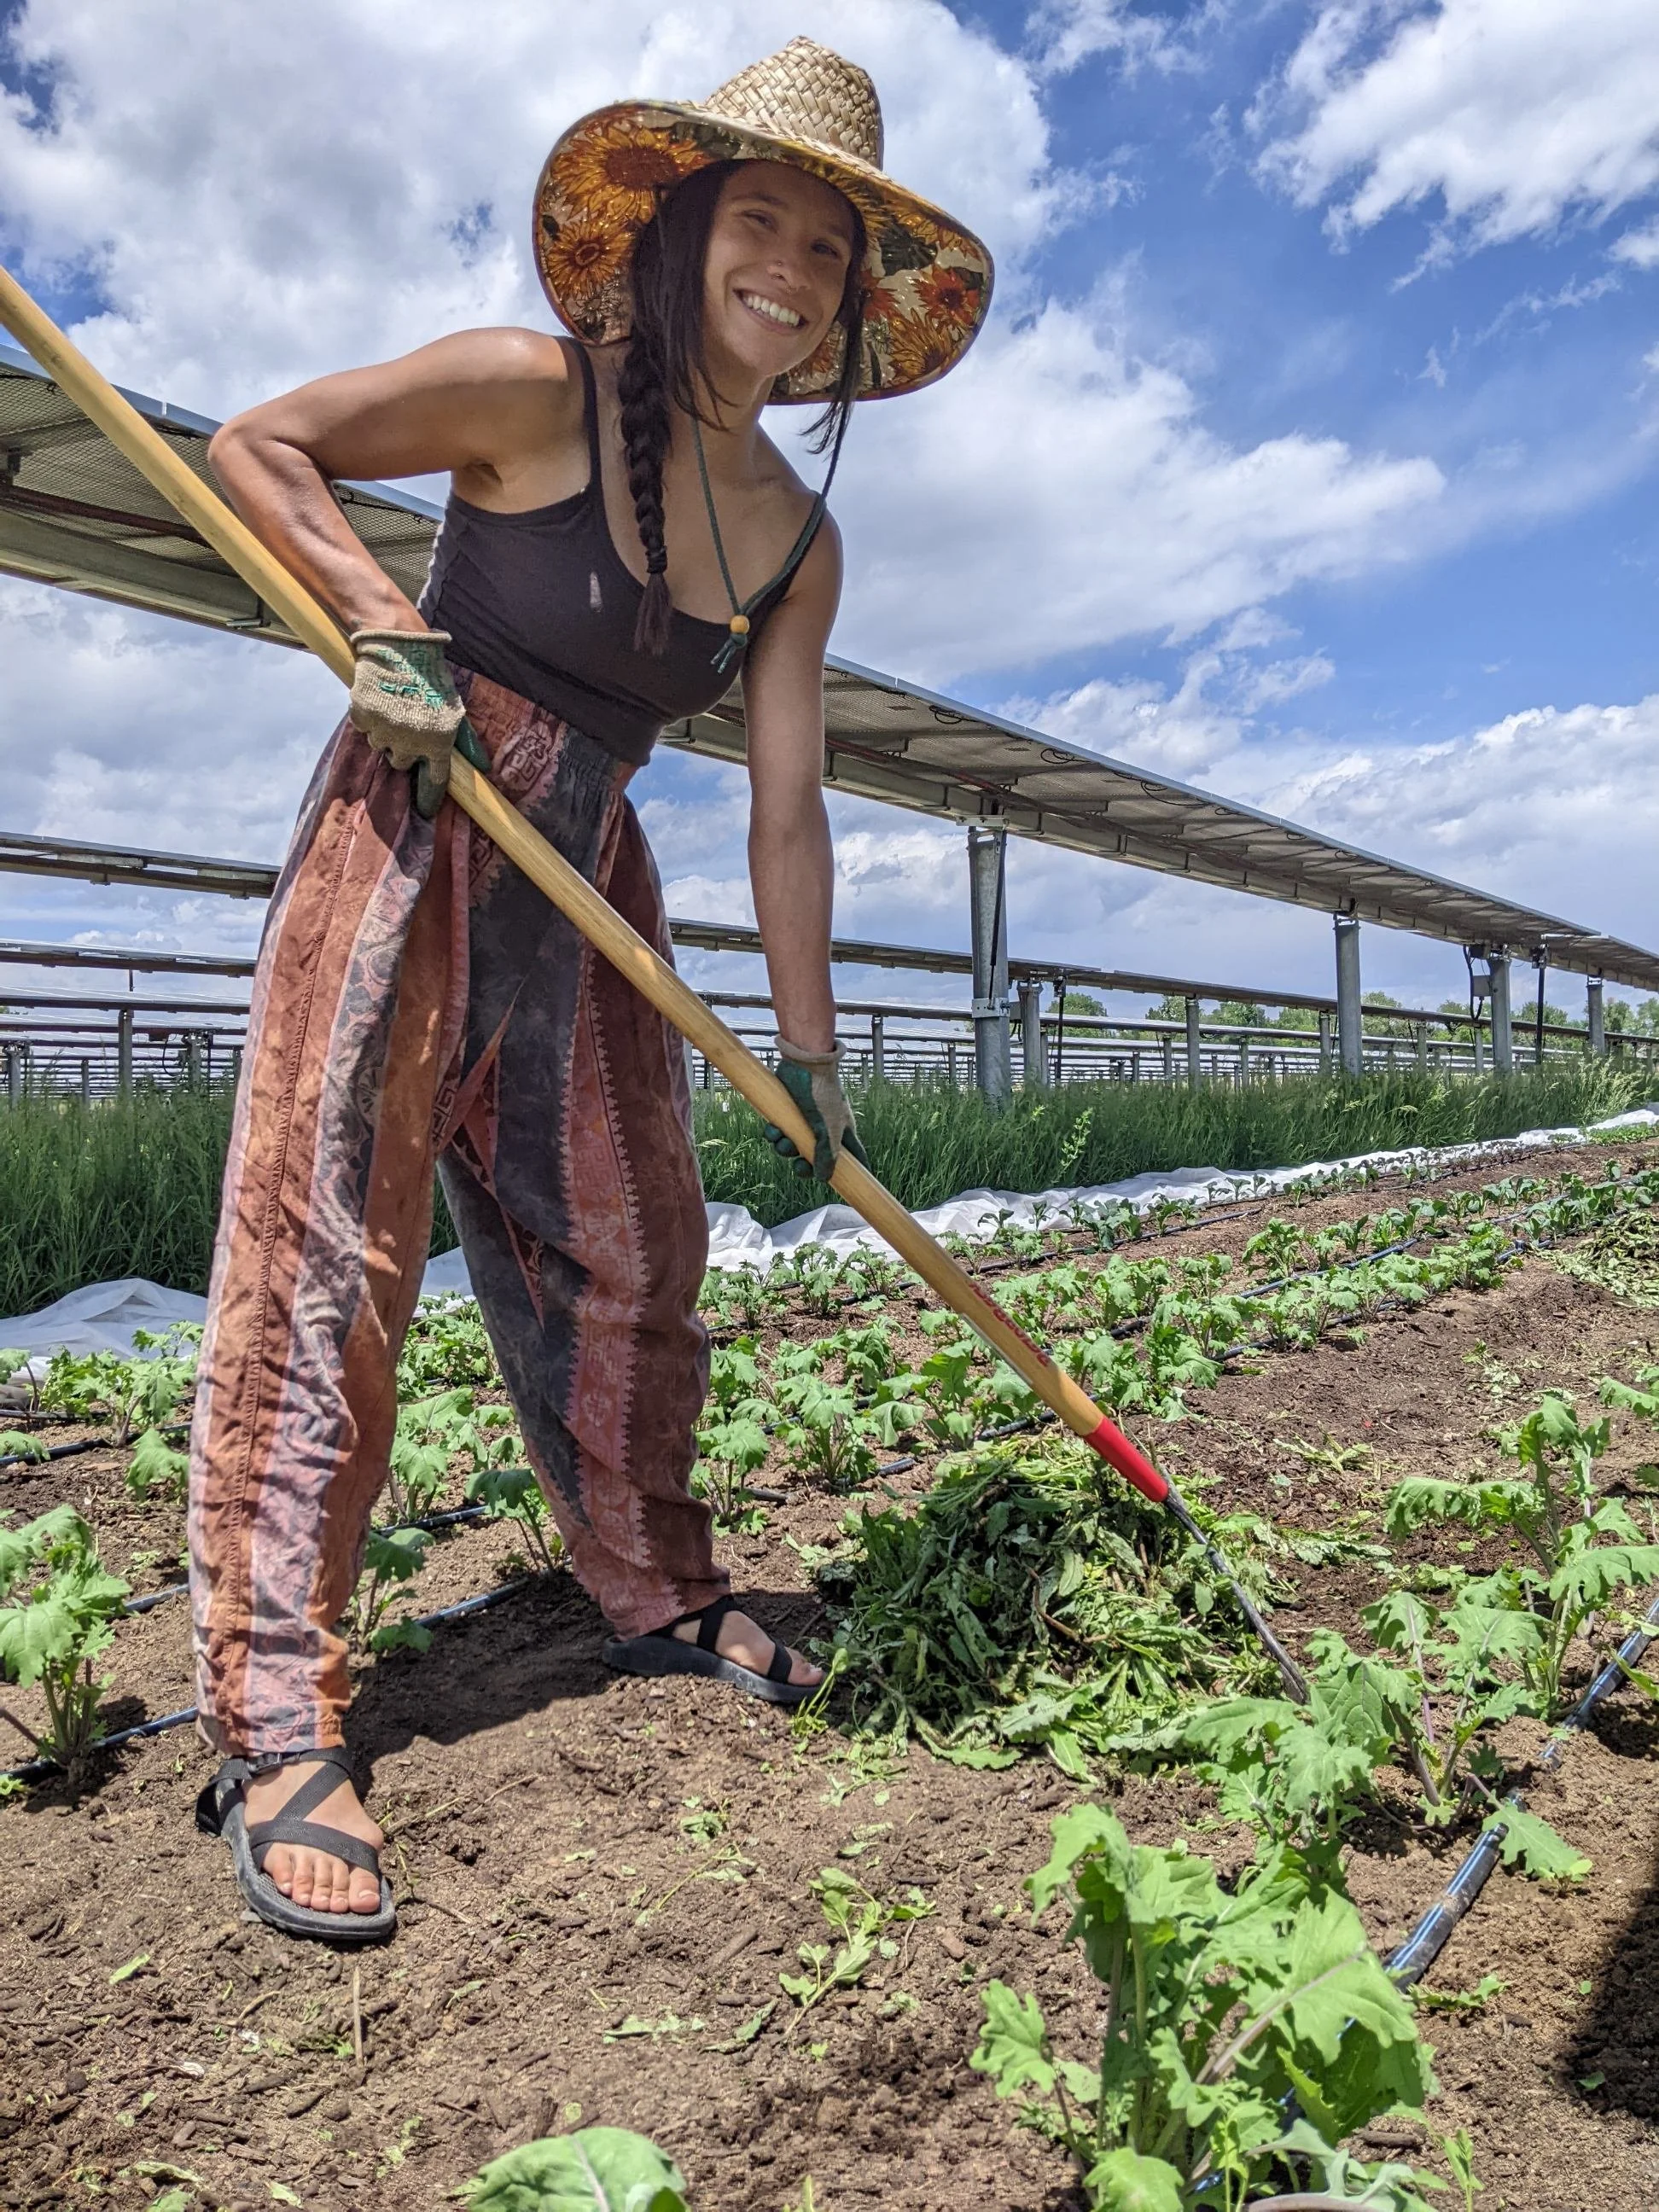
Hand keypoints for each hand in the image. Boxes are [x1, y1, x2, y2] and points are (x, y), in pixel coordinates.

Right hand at [348, 627, 465, 818]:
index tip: (427, 811)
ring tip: (394, 709)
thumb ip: (466, 741)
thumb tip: (481, 768)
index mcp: (437, 742)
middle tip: (407, 728)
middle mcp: (409, 743)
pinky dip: (370, 720)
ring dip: (386, 735)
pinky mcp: (362, 717)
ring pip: (381, 747)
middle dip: (404, 752)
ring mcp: (383, 731)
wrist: (400, 646)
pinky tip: (379, 701)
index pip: (433, 782)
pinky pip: (365, 729)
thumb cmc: (433, 678)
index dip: (429, 798)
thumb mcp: (456, 709)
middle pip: (402, 764)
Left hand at [762, 1038, 868, 1182]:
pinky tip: (771, 1128)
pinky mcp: (788, 1111)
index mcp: (842, 1132)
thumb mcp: (827, 1127)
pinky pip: (780, 1131)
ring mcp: (806, 1120)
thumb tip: (823, 1178)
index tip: (855, 1186)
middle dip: (804, 1165)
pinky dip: (774, 1133)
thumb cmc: (822, 1092)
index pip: (855, 1157)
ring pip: (794, 1146)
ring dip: (784, 1148)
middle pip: (817, 1158)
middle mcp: (826, 1127)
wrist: (803, 1061)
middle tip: (798, 1166)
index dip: (856, 1172)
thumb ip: (826, 1155)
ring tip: (780, 1140)